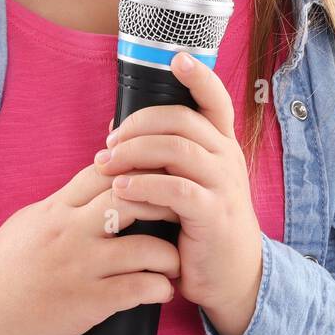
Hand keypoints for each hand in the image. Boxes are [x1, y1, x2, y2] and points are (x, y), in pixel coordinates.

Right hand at [0, 160, 181, 334]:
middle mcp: (70, 232)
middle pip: (132, 199)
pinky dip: (160, 289)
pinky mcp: (88, 302)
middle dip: (165, 202)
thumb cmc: (2, 268)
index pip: (106, 171)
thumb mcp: (29, 222)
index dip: (139, 167)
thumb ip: (64, 203)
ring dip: (170, 255)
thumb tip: (95, 182)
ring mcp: (81, 267)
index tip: (160, 175)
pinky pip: (138, 290)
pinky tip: (163, 290)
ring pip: (146, 248)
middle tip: (182, 213)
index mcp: (56, 209)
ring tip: (175, 261)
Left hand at [95, 53, 263, 334]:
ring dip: (134, 152)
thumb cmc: (199, 225)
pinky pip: (175, 190)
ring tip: (105, 164)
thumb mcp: (189, 182)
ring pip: (177, 149)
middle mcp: (226, 158)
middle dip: (138, 124)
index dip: (198, 76)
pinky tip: (120, 190)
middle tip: (108, 141)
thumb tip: (118, 128)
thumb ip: (165, 155)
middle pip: (182, 119)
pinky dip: (143, 186)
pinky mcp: (213, 215)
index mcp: (221, 145)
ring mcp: (224, 185)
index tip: (175, 58)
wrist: (229, 276)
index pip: (216, 100)